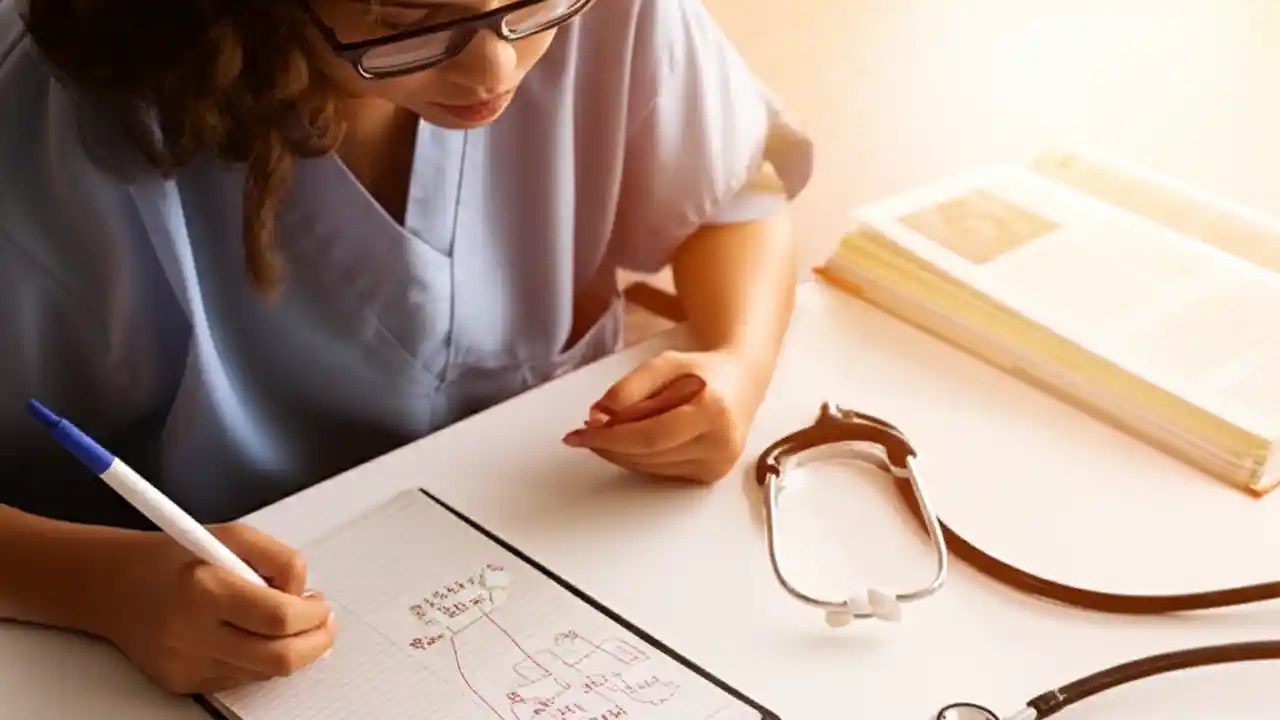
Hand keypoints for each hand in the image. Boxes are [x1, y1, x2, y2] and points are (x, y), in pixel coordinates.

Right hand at [95, 523, 335, 693]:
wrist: (113, 585)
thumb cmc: (176, 556)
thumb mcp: (233, 537)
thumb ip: (280, 561)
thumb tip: (307, 596)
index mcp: (205, 589)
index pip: (279, 618)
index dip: (313, 616)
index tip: (321, 604)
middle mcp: (192, 633)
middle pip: (278, 659)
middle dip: (314, 644)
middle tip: (324, 626)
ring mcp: (186, 664)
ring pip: (263, 673)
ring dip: (289, 651)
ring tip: (290, 625)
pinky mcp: (182, 683)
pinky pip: (240, 679)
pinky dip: (258, 660)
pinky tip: (253, 636)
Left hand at [562, 348, 772, 481]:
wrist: (742, 384)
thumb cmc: (703, 372)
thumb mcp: (665, 364)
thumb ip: (630, 387)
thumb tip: (598, 416)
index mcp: (713, 411)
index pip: (651, 436)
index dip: (611, 438)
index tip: (581, 434)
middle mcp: (720, 443)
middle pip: (648, 455)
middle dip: (610, 446)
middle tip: (584, 434)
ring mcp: (717, 464)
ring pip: (651, 468)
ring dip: (620, 455)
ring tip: (603, 434)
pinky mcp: (710, 475)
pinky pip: (661, 472)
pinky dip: (638, 459)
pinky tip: (627, 443)